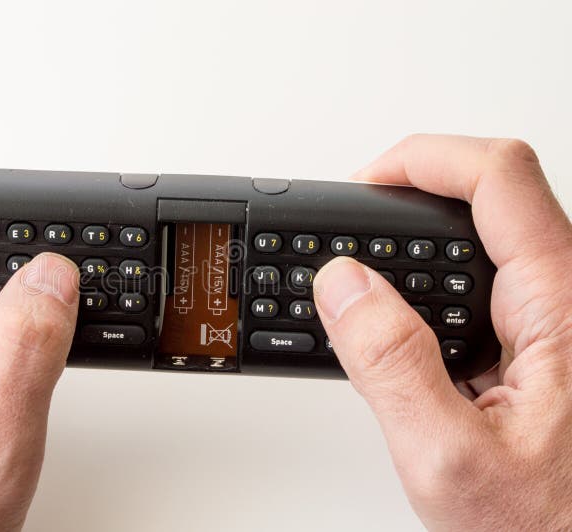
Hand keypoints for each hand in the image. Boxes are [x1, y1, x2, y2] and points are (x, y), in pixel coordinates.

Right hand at [313, 135, 571, 529]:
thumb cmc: (553, 524)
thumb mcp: (450, 458)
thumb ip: (391, 365)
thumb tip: (345, 286)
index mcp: (560, 307)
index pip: (498, 178)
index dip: (423, 160)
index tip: (366, 182)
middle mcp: (565, 301)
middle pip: (490, 196)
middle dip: (411, 198)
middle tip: (356, 225)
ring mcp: (553, 323)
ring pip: (483, 242)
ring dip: (417, 247)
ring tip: (366, 271)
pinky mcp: (540, 347)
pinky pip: (481, 287)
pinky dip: (428, 288)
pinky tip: (399, 318)